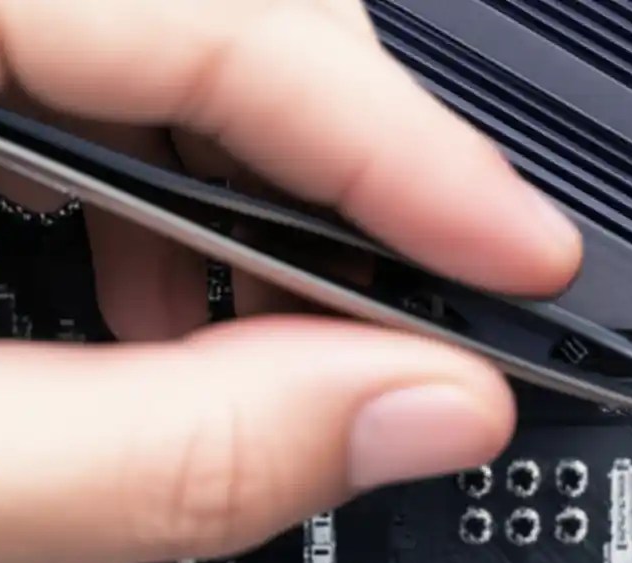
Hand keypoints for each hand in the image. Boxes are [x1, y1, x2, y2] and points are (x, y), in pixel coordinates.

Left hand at [0, 1, 579, 562]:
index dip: (407, 149)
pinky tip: (158, 300)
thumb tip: (419, 412)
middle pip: (246, 19)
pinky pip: (109, 73)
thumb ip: (173, 450)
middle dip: (359, 179)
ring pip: (190, 44)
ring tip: (282, 348)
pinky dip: (174, 189)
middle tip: (428, 319)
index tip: (523, 256)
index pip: (234, 25)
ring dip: (270, 199)